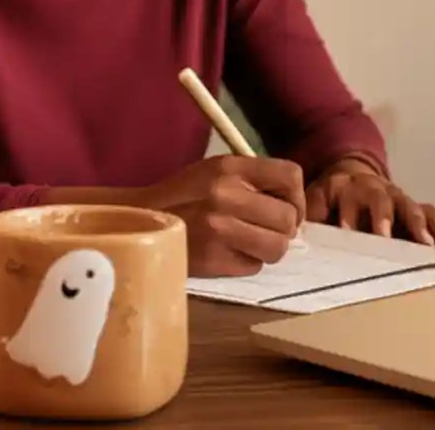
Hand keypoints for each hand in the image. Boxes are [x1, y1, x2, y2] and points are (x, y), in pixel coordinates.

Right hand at [144, 155, 305, 276]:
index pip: (291, 175)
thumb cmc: (183, 196)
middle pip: (289, 218)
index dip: (296, 196)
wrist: (138, 222)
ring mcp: (220, 229)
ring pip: (278, 247)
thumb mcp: (215, 171)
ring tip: (250, 243)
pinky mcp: (214, 259)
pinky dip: (247, 262)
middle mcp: (227, 195)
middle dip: (283, 228)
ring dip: (269, 248)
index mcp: (230, 168)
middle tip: (266, 230)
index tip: (287, 207)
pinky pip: (254, 266)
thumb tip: (293, 204)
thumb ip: (253, 180)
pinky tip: (228, 253)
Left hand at [306, 157, 434, 247]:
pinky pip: (428, 210)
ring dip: (417, 224)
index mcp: (342, 185)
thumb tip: (298, 240)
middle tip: (386, 237)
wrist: (349, 176)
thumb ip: (309, 219)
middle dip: (383, 217)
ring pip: (408, 204)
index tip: (347, 231)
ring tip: (426, 244)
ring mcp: (394, 194)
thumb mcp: (312, 202)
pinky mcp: (410, 204)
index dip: (346, 213)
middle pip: (379, 198)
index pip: (345, 197)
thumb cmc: (328, 200)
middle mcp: (371, 187)